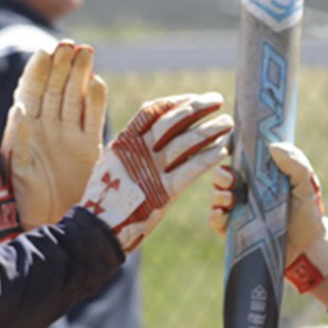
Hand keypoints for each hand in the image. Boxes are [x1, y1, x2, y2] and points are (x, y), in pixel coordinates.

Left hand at [3, 42, 105, 229]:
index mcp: (25, 127)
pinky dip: (96, 101)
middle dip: (62, 66)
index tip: (44, 51)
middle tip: (69, 45)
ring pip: (74, 97)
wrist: (51, 225)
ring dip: (79, 75)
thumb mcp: (18, 168)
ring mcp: (69, 134)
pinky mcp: (89, 147)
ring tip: (86, 53)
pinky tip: (97, 83)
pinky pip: (93, 119)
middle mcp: (48, 126)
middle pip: (55, 88)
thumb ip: (20, 138)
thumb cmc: (26, 200)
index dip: (37, 71)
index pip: (31, 91)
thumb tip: (20, 108)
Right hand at [81, 93, 231, 251]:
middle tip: (218, 100)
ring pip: (187, 142)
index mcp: (125, 142)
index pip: (153, 111)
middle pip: (173, 120)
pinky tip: (222, 151)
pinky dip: (207, 158)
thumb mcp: (110, 163)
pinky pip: (191, 169)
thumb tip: (147, 132)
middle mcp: (139, 152)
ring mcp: (152, 171)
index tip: (194, 98)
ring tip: (228, 123)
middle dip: (198, 107)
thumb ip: (129, 147)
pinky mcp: (164, 192)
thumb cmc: (104, 198)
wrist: (99, 230)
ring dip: (210, 130)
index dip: (176, 102)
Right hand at [209, 142, 327, 296]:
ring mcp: (238, 210)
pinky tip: (223, 214)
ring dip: (218, 194)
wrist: (309, 245)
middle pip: (223, 176)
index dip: (229, 148)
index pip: (239, 157)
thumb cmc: (307, 209)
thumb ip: (295, 162)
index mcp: (259, 175)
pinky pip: (215, 221)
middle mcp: (245, 190)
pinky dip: (215, 216)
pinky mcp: (234, 231)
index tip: (229, 145)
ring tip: (230, 198)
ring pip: (217, 197)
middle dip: (222, 175)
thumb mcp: (305, 182)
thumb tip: (273, 147)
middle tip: (231, 178)